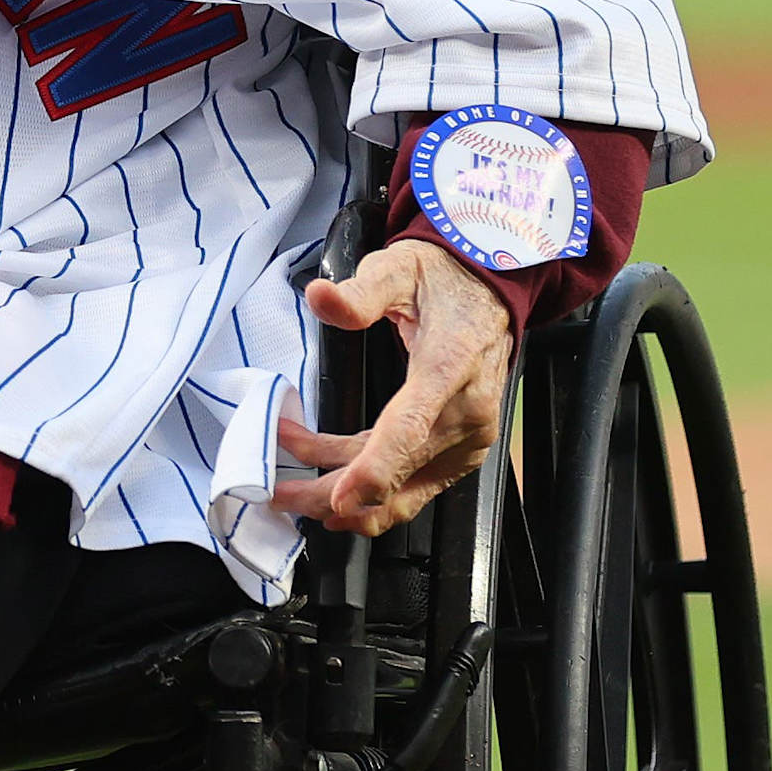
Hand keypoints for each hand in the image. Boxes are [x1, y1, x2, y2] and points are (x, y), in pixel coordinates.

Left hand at [273, 241, 514, 537]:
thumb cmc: (440, 282)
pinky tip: (332, 479)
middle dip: (336, 493)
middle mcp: (467, 411)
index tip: (339, 500)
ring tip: (294, 492)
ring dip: (348, 498)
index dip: (374, 469)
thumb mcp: (397, 270)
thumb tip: (321, 298)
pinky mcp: (464, 447)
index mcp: (448, 366)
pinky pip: (415, 479)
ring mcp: (470, 436)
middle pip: (399, 470)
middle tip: (283, 496)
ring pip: (405, 487)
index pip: (410, 428)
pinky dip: (372, 486)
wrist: (488, 289)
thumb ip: (359, 293)